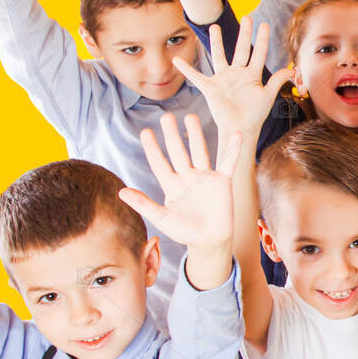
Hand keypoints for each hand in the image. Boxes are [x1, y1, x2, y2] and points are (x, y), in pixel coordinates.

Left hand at [120, 113, 242, 253]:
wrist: (209, 242)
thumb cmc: (184, 232)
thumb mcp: (161, 219)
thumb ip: (143, 204)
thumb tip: (121, 191)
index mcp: (171, 185)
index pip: (159, 163)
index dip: (152, 148)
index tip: (146, 132)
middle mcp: (186, 177)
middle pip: (178, 152)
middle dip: (172, 135)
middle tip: (166, 117)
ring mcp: (204, 177)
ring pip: (199, 152)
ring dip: (196, 135)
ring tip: (191, 117)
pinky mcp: (222, 181)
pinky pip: (228, 162)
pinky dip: (232, 149)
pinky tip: (236, 134)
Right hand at [173, 15, 290, 136]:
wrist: (241, 129)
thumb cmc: (255, 115)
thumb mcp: (268, 96)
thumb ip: (277, 81)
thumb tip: (291, 68)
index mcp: (252, 75)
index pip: (259, 53)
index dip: (262, 40)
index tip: (264, 25)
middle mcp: (237, 73)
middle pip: (241, 49)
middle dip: (244, 33)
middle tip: (247, 17)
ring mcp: (223, 79)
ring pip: (219, 56)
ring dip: (217, 42)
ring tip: (214, 27)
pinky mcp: (211, 88)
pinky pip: (196, 77)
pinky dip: (186, 69)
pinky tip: (177, 60)